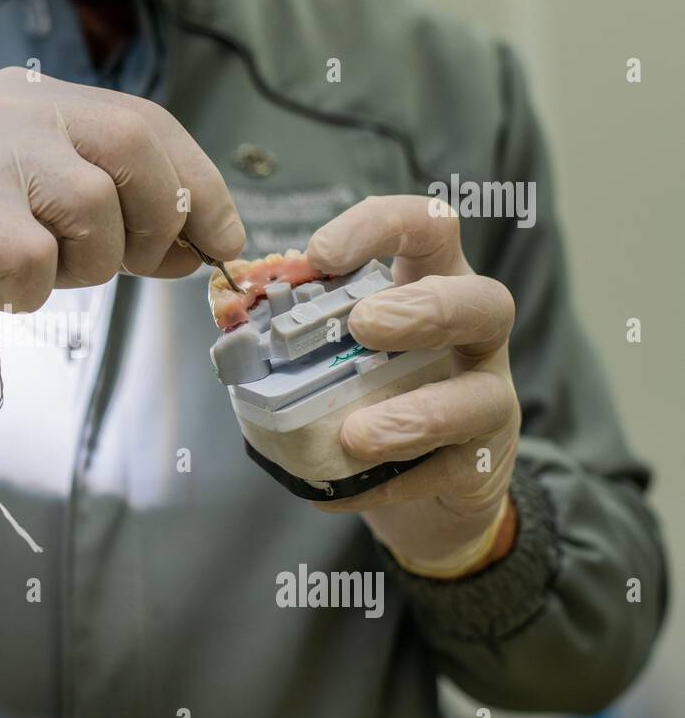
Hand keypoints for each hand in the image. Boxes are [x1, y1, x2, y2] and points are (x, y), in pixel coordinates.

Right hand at [0, 66, 244, 344]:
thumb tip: (196, 247)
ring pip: (92, 204)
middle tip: (138, 269)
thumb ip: (106, 220)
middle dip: (160, 220)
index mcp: (36, 101)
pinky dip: (31, 291)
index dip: (199, 185)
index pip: (147, 125)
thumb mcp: (31, 218)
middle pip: (134, 148)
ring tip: (36, 278)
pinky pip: (33, 256)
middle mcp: (13, 109)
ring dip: (88, 264)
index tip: (223, 240)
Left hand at [306, 195, 520, 579]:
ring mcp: (485, 402)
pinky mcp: (480, 465)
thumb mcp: (336, 353)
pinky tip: (345, 489)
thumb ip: (296, 330)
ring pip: (481, 396)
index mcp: (429, 288)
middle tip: (363, 324)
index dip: (381, 227)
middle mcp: (471, 340)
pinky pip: (448, 472)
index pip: (428, 229)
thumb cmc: (372, 398)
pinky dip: (395, 481)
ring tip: (355, 434)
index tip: (319, 255)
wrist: (423, 490)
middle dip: (423, 309)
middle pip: (484, 301)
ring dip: (414, 414)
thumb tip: (231, 314)